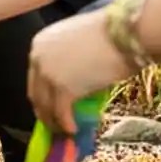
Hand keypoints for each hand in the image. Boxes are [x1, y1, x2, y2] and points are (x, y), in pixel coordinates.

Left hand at [27, 8, 133, 134]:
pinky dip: (66, 124)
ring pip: (45, 105)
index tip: (48, 102)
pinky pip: (61, 113)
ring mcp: (48, 75)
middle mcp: (37, 58)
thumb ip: (67, 57)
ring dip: (53, 121)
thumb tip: (73, 79)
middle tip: (52, 121)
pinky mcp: (64, 90)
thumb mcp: (77, 40)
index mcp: (39, 43)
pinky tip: (73, 130)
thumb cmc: (111, 31)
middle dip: (44, 109)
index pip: (35, 74)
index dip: (42, 91)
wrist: (125, 33)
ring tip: (62, 130)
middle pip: (36, 91)